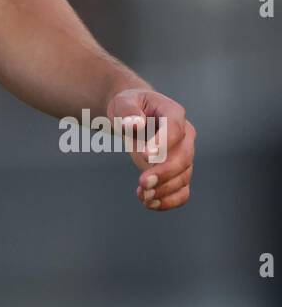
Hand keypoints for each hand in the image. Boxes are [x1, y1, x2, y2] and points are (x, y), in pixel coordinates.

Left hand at [107, 87, 195, 211]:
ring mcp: (185, 155)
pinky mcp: (179, 173)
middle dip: (164, 172)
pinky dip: (169, 201)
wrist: (133, 118)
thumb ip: (127, 111)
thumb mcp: (122, 102)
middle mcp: (185, 135)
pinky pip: (183, 191)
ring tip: (142, 196)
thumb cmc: (129, 108)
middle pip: (184, 156)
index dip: (163, 143)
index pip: (174, 128)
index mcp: (173, 113)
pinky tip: (151, 204)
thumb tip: (134, 125)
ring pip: (184, 176)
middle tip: (143, 183)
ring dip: (164, 190)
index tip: (145, 156)